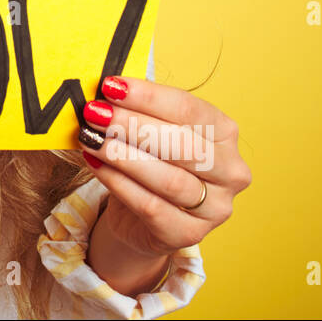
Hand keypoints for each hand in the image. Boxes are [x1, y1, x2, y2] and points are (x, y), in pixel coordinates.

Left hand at [79, 76, 249, 270]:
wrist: (140, 219)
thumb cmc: (150, 163)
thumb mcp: (150, 133)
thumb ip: (139, 111)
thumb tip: (107, 89)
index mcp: (225, 135)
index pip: (189, 109)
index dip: (148, 96)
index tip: (110, 85)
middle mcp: (231, 171)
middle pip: (182, 145)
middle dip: (133, 125)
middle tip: (95, 112)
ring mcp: (215, 208)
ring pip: (169, 179)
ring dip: (123, 155)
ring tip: (91, 138)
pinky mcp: (189, 234)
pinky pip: (150, 207)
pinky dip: (118, 183)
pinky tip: (94, 164)